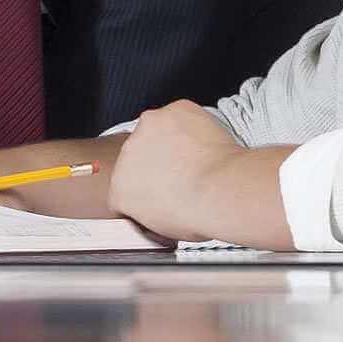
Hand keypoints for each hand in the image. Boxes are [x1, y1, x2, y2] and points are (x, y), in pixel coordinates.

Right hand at [108, 102, 239, 239]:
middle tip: (184, 178)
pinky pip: (182, 116)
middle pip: (139, 156)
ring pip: (159, 132)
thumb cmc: (199, 213)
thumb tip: (161, 211)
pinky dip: (193, 126)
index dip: (145, 190)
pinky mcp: (174, 111)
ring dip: (173, 143)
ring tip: (197, 162)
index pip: (125, 186)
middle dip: (157, 164)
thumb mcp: (164, 230)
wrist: (222, 192)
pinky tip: (205, 145)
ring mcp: (149, 128)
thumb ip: (151, 214)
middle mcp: (127, 154)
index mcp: (120, 189)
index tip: (161, 193)